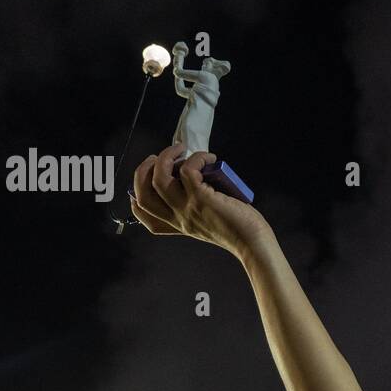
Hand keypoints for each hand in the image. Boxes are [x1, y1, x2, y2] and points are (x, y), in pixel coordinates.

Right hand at [131, 143, 271, 259]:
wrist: (253, 241)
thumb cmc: (240, 229)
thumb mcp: (210, 221)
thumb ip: (198, 208)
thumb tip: (198, 177)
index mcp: (180, 225)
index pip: (146, 216)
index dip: (136, 198)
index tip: (144, 183)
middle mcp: (179, 218)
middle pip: (142, 195)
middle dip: (143, 171)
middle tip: (158, 157)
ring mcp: (188, 208)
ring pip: (159, 178)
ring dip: (167, 157)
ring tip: (181, 149)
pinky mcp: (202, 198)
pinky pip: (187, 169)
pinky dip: (196, 157)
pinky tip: (210, 158)